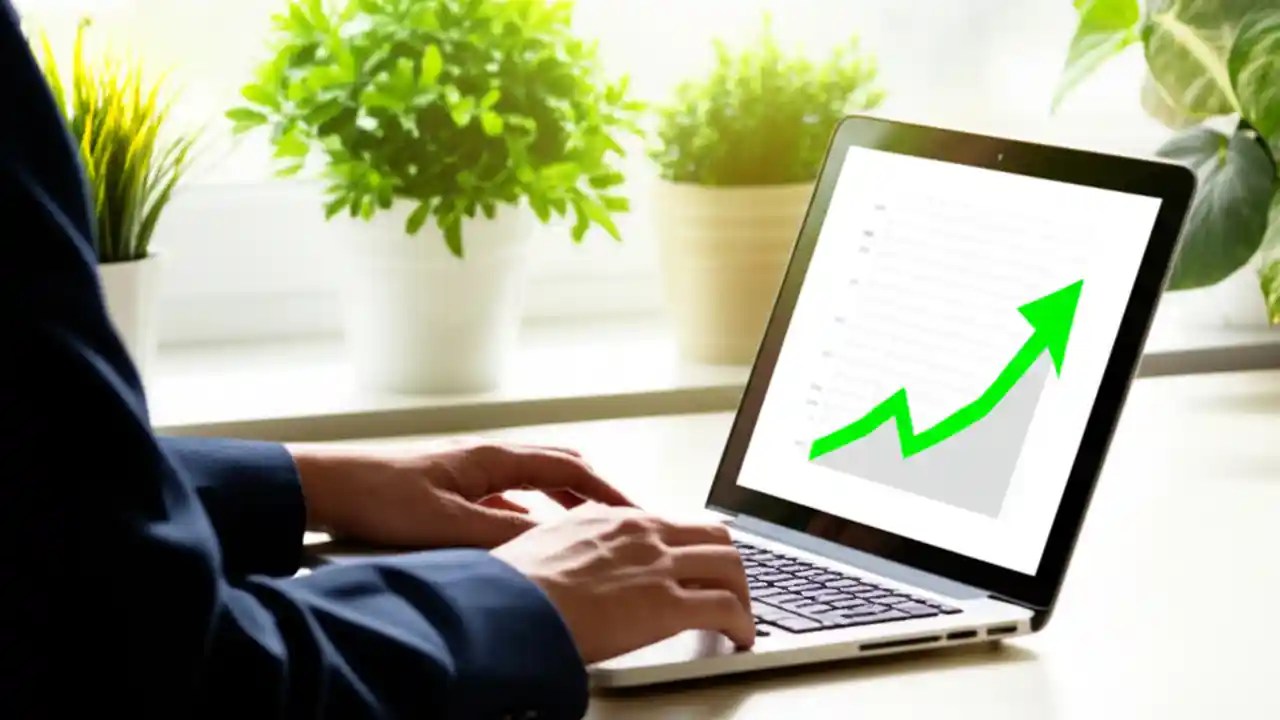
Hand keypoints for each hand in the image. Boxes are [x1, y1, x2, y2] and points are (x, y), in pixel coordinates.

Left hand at [289, 438, 632, 548]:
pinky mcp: (454, 486)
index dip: (606, 489)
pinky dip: (534, 510)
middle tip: (623, 515)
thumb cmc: (380, 496)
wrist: (329, 485)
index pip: (568, 466)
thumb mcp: (448, 525)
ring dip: (566, 498)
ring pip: (534, 479)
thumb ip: (503, 534)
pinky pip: (510, 495)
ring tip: (589, 523)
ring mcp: (471, 470)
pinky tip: (531, 533)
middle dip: (595, 490)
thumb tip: (552, 543)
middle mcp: (487, 456)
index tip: (634, 509)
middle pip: (558, 466)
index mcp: (493, 457)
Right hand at [491, 503, 754, 662]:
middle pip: (713, 534)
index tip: (697, 565)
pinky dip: (742, 623)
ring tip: (742, 618)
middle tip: (731, 588)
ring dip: (743, 593)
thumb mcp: (540, 548)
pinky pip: (726, 608)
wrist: (507, 606)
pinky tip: (740, 638)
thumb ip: (567, 548)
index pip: (671, 522)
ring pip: (730, 565)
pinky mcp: (667, 604)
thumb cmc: (512, 587)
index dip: (693, 546)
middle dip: (729, 563)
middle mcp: (642, 532)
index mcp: (610, 518)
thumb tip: (566, 563)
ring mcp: (658, 565)